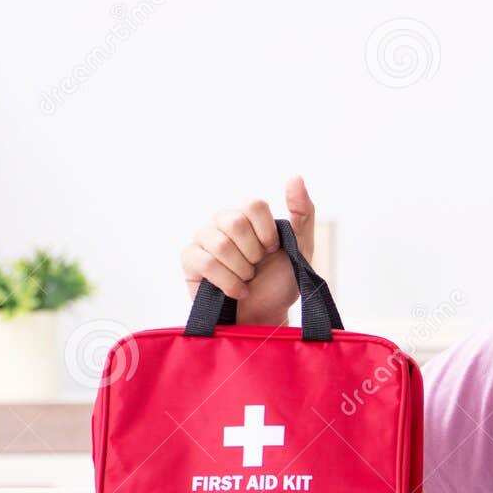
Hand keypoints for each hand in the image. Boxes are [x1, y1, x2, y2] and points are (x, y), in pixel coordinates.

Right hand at [180, 176, 316, 324]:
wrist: (265, 315)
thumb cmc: (280, 282)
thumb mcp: (301, 248)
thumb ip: (303, 212)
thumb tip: (295, 177)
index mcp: (247, 215)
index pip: (254, 205)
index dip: (267, 233)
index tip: (272, 250)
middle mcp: (222, 221)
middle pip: (236, 223)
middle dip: (253, 254)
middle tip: (256, 268)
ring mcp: (203, 238)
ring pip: (221, 244)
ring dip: (241, 270)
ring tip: (246, 280)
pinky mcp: (190, 259)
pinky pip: (205, 262)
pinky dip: (227, 282)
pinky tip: (235, 291)